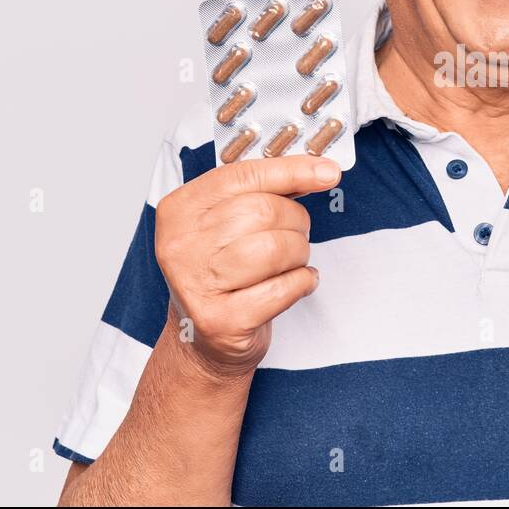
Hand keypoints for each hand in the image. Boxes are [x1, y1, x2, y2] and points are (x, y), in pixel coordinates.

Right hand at [153, 154, 340, 377]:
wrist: (203, 338)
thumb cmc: (223, 273)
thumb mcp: (228, 224)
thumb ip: (264, 192)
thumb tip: (317, 170)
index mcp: (180, 209)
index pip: (242, 175)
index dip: (292, 170)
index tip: (328, 171)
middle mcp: (180, 245)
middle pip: (264, 211)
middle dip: (296, 222)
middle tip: (297, 234)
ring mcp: (196, 284)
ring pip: (276, 249)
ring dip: (299, 254)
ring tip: (292, 262)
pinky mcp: (219, 320)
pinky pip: (283, 288)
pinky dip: (302, 282)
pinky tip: (296, 283)